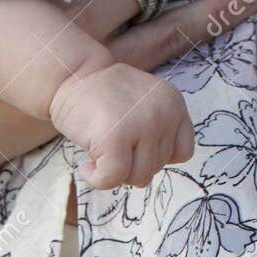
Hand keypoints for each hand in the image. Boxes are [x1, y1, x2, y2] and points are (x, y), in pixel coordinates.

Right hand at [50, 61, 194, 190]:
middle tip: (111, 142)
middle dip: (131, 163)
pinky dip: (97, 179)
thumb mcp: (143, 108)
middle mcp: (164, 112)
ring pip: (138, 177)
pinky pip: (113, 178)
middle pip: (157, 167)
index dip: (157, 157)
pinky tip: (87, 164)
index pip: (183, 151)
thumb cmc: (104, 96)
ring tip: (100, 150)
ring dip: (115, 172)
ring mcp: (143, 124)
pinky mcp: (116, 137)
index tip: (135, 147)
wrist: (73, 75)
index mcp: (174, 103)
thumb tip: (144, 181)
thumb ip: (153, 139)